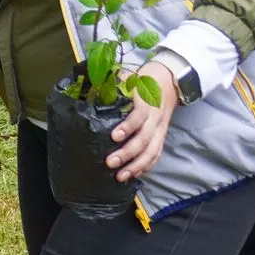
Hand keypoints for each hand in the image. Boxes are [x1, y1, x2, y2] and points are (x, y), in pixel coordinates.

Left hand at [109, 62, 179, 181]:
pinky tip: (133, 175)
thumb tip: (87, 90)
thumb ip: (110, 85)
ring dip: (137, 165)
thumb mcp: (126, 78)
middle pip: (145, 138)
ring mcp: (160, 129)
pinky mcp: (161, 137)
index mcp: (145, 102)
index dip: (128, 126)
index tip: (114, 137)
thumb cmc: (139, 81)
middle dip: (128, 153)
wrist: (167, 83)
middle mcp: (155, 118)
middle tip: (110, 163)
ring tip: (120, 176)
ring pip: (152, 151)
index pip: (139, 115)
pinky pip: (156, 155)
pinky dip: (146, 166)